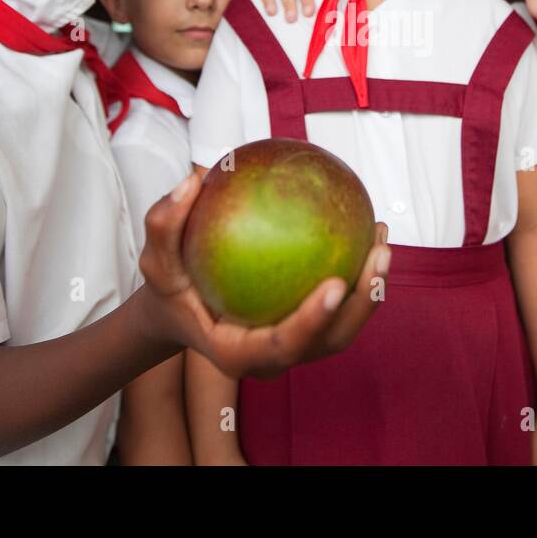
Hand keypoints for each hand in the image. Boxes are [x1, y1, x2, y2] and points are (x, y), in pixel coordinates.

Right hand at [136, 170, 390, 379]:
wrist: (179, 313)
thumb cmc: (169, 289)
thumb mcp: (154, 259)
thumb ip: (165, 224)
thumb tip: (194, 179)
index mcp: (239, 353)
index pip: (284, 344)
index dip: (313, 320)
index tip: (335, 283)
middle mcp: (275, 358)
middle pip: (331, 340)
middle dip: (364, 303)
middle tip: (379, 254)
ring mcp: (296, 347)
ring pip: (346, 326)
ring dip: (373, 287)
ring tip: (382, 238)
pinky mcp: (308, 329)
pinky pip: (341, 304)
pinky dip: (357, 271)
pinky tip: (364, 228)